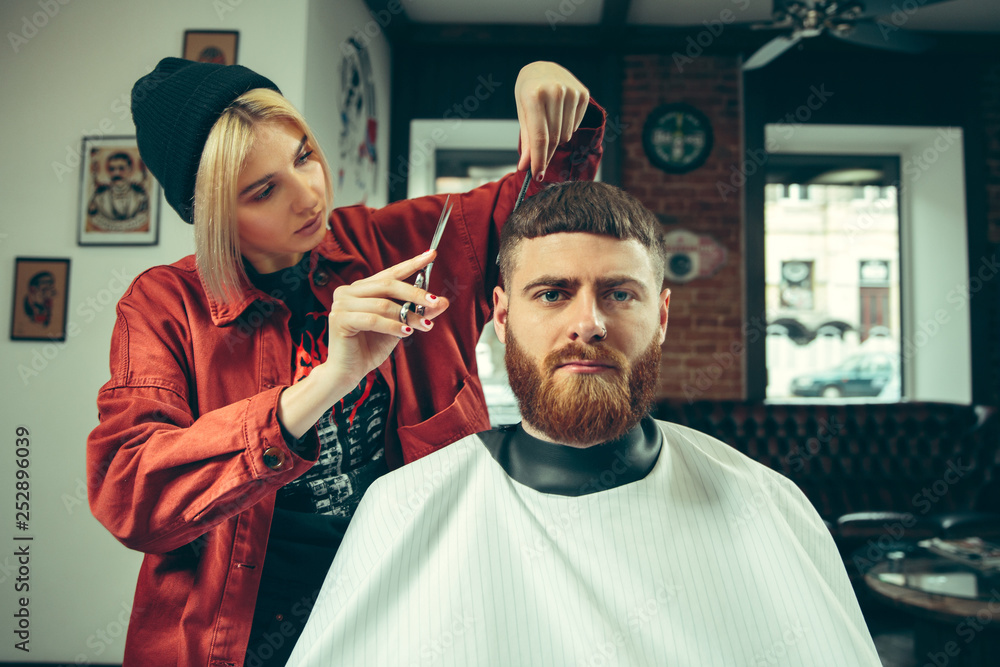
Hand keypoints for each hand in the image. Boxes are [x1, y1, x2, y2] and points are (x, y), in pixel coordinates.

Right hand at [277, 251, 449, 439]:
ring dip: (408, 315)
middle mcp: (349, 291)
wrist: (349, 372)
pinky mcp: (339, 319)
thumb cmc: (371, 347)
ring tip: (425, 325)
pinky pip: (373, 319)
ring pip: (383, 304)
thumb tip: (443, 302)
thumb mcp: (400, 326)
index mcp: (362, 288)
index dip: (412, 263)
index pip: (390, 273)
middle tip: (435, 301)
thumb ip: (417, 312)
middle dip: (415, 293)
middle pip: (387, 285)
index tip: (432, 254)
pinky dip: (392, 326)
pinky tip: (406, 333)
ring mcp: (341, 304)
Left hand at [514, 61, 589, 179]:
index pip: (540, 137)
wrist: (542, 69)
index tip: (537, 176)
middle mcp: (554, 91)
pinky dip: (567, 128)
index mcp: (534, 95)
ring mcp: (571, 91)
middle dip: (546, 154)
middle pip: (554, 139)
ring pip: (566, 134)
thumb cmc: (529, 93)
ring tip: (549, 126)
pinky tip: (560, 116)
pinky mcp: (583, 94)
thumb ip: (527, 141)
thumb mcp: (523, 114)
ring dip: (557, 139)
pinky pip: (575, 126)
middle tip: (540, 163)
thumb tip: (525, 167)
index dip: (539, 160)